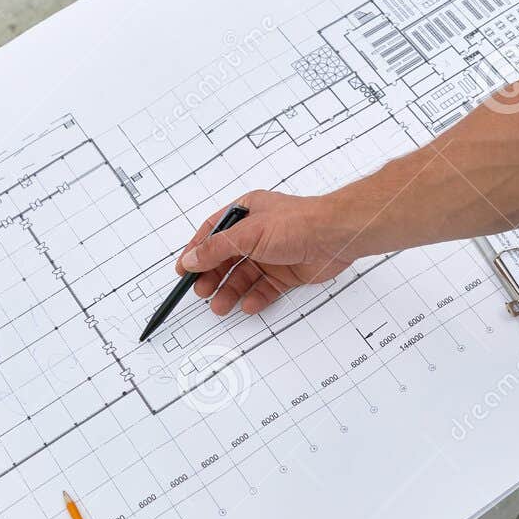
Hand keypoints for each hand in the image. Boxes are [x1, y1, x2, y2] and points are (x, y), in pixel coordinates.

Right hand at [177, 190, 355, 315]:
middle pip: (227, 257)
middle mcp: (257, 232)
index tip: (183, 270)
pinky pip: (265, 288)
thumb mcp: (248, 234)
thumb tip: (192, 259)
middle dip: (213, 276)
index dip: (196, 251)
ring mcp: (273, 253)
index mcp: (246, 212)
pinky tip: (248, 305)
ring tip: (219, 306)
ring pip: (244, 276)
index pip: (212, 232)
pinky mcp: (287, 272)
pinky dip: (255, 297)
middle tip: (201, 292)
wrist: (336, 236)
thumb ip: (217, 249)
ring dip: (230, 290)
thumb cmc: (296, 223)